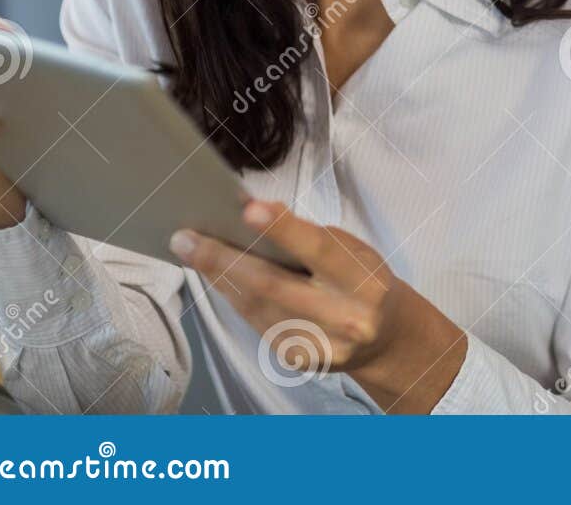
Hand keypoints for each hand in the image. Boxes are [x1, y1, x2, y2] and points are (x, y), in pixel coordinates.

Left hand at [171, 199, 467, 413]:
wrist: (385, 339)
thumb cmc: (364, 280)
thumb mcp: (354, 250)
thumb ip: (311, 237)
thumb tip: (256, 213)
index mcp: (364, 281)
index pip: (319, 250)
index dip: (283, 229)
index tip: (247, 209)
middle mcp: (343, 318)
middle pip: (272, 286)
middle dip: (223, 260)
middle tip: (185, 238)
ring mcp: (317, 345)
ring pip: (255, 307)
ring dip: (219, 277)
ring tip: (192, 250)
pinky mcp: (297, 360)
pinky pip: (257, 323)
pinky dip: (235, 297)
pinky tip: (220, 277)